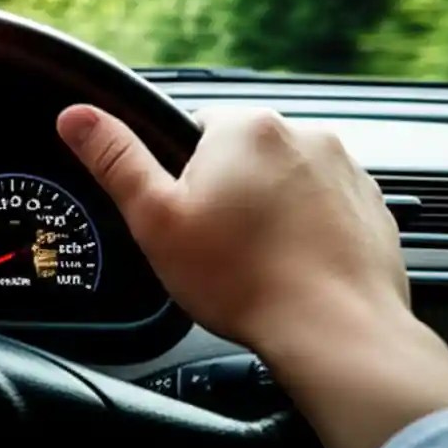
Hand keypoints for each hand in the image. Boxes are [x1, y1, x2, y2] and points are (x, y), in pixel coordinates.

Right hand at [56, 104, 447, 447]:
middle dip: (227, 192)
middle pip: (242, 155)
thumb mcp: (155, 218)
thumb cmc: (244, 280)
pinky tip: (293, 267)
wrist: (335, 332)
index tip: (185, 216)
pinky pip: (325, 207)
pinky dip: (308, 231)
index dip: (180, 175)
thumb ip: (115, 159)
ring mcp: (346, 170)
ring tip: (258, 262)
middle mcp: (304, 134)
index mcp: (245, 127)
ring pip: (285, 181)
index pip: (194, 128)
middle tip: (216, 245)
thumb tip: (76, 116)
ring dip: (269, 209)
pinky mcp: (371, 206)